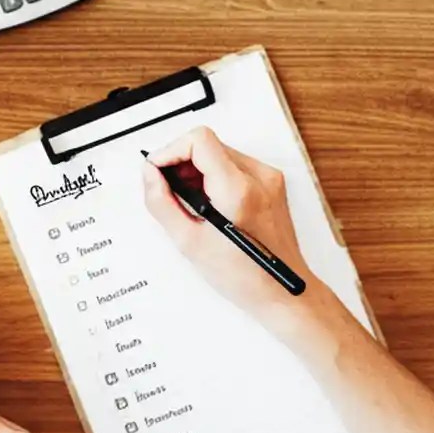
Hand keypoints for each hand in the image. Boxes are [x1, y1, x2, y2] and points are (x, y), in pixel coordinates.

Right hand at [141, 127, 345, 339]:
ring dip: (196, 171)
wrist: (283, 292)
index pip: (198, 140)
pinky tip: (209, 204)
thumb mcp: (188, 241)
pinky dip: (213, 177)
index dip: (170, 151)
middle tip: (170, 192)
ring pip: (218, 153)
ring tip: (191, 204)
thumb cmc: (244, 275)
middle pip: (207, 145)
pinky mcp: (271, 184)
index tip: (157, 170)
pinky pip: (233, 165)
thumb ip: (162, 202)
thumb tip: (149, 174)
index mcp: (237, 190)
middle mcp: (258, 177)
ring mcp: (268, 178)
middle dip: (180, 164)